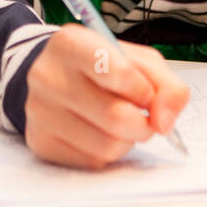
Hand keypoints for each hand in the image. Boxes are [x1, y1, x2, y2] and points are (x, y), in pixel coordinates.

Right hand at [24, 25, 190, 169]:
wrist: (55, 76)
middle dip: (143, 123)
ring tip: (118, 123)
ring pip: (107, 146)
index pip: (120, 73)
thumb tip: (164, 123)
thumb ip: (166, 85)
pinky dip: (107, 152)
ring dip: (126, 140)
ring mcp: (41, 112)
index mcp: (72, 44)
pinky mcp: (41, 142)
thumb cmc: (102, 66)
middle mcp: (49, 76)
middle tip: (143, 117)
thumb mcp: (138, 60)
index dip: (144, 91)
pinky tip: (99, 133)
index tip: (146, 94)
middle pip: (117, 117)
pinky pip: (93, 161)